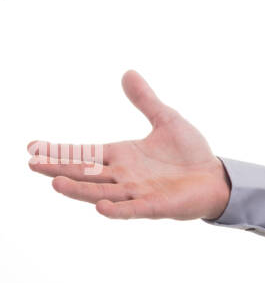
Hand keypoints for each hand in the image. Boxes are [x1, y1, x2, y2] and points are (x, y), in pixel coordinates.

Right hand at [27, 69, 231, 219]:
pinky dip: (116, 209)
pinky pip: (132, 209)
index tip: (32, 148)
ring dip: (79, 190)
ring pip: (101, 192)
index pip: (85, 153)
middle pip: (85, 173)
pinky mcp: (154, 206)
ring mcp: (137, 192)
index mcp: (123, 156)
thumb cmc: (189, 152)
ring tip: (55, 183)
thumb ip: (145, 100)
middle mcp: (123, 175)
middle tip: (32, 164)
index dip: (60, 151)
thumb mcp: (167, 119)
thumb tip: (128, 73)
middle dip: (59, 169)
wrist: (215, 177)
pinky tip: (100, 207)